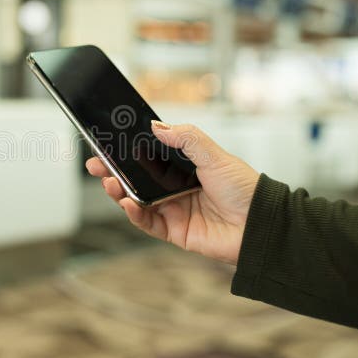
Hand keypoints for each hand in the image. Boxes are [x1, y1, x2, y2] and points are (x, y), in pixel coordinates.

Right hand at [86, 120, 259, 264]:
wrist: (261, 224)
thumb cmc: (245, 188)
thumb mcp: (214, 155)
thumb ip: (186, 138)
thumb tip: (157, 126)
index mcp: (184, 168)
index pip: (148, 158)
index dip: (128, 152)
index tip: (109, 144)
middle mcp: (174, 188)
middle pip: (136, 179)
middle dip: (113, 171)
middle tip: (96, 164)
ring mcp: (172, 210)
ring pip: (136, 200)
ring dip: (119, 191)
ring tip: (110, 182)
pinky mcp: (174, 231)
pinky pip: (146, 223)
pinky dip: (133, 214)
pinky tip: (127, 203)